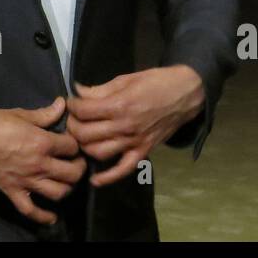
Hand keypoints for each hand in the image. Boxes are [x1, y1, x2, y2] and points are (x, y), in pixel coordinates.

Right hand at [0, 96, 87, 224]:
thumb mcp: (19, 114)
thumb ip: (44, 114)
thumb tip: (62, 104)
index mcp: (41, 142)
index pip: (71, 146)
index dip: (74, 142)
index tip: (70, 141)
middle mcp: (38, 164)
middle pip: (72, 173)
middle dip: (79, 167)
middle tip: (76, 161)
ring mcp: (26, 181)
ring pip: (58, 193)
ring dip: (67, 188)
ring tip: (65, 180)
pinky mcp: (12, 192)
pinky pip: (31, 210)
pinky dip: (43, 217)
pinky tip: (52, 217)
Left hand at [65, 65, 204, 186]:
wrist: (185, 93)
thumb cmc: (155, 82)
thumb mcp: (126, 79)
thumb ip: (99, 89)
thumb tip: (77, 92)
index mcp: (120, 105)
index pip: (83, 111)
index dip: (72, 105)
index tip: (71, 102)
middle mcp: (124, 126)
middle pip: (85, 134)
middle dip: (73, 126)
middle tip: (73, 119)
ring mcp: (134, 142)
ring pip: (98, 153)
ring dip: (84, 147)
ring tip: (81, 138)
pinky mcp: (143, 152)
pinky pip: (123, 170)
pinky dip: (107, 178)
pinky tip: (94, 179)